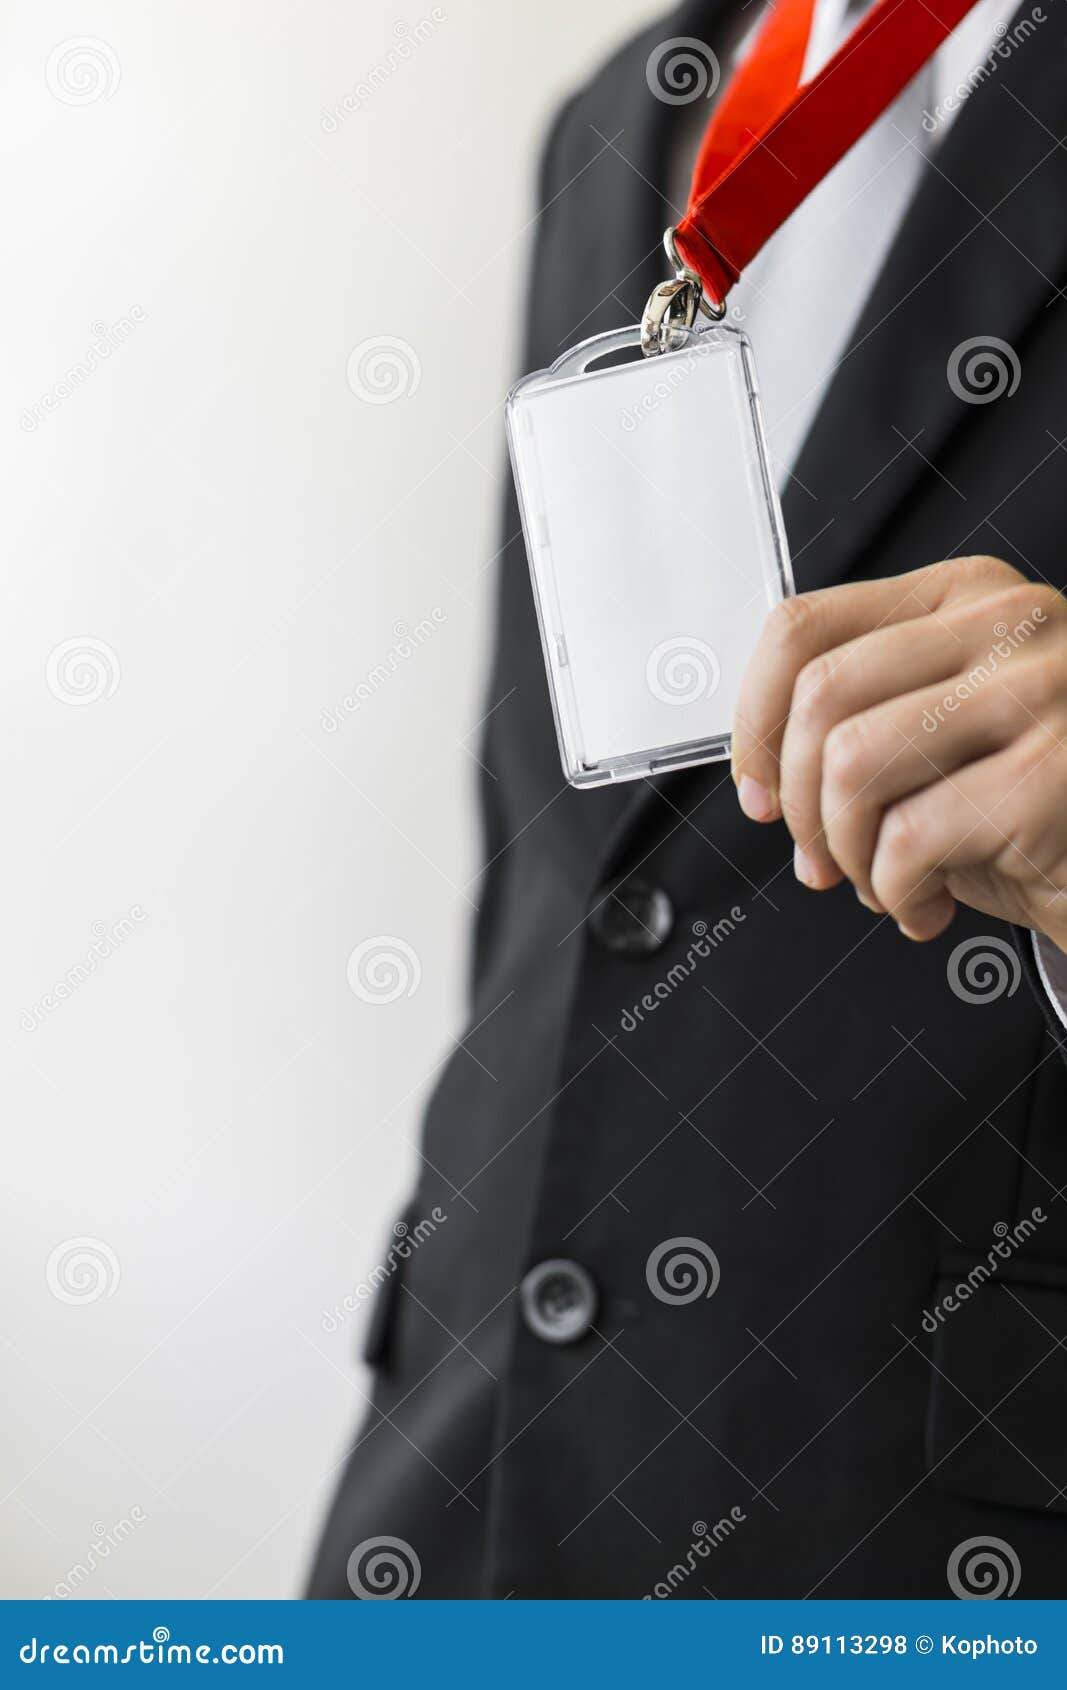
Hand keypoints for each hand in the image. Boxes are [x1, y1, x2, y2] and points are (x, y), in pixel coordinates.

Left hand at [731, 556, 1066, 946]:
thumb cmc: (1033, 807)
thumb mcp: (940, 737)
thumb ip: (862, 722)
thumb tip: (760, 773)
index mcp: (963, 598)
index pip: (804, 628)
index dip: (755, 722)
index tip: (758, 789)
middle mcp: (1006, 625)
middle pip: (820, 698)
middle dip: (799, 804)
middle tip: (822, 859)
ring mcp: (1040, 692)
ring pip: (853, 766)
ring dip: (846, 853)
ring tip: (883, 883)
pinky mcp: (1053, 775)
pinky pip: (907, 839)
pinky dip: (894, 893)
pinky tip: (926, 905)